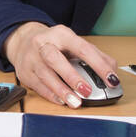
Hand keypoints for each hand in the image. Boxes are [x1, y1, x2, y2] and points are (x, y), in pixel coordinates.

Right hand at [3, 22, 120, 107]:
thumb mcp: (73, 43)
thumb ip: (94, 54)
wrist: (23, 41)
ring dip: (62, 90)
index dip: (98, 65)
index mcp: (61, 34)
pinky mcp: (25, 72)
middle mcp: (44, 43)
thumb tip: (112, 70)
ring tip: (76, 102)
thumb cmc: (54, 44)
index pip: (82, 48)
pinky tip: (62, 101)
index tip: (111, 80)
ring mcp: (32, 58)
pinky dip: (51, 95)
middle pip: (55, 58)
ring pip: (45, 74)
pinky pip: (38, 86)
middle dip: (72, 76)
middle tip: (87, 91)